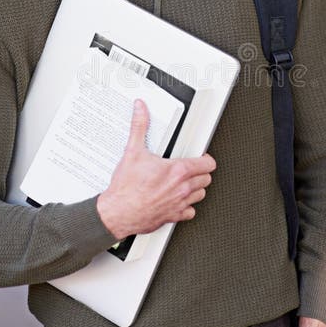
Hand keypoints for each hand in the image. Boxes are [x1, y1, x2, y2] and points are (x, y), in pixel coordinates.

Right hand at [97, 99, 216, 239]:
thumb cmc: (126, 188)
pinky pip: (190, 212)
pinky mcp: (173, 216)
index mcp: (177, 171)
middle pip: (206, 179)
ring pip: (201, 195)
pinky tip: (178, 200)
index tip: (200, 157)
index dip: (206, 159)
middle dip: (201, 173)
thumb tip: (140, 110)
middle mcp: (182, 188)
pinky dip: (187, 206)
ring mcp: (179, 203)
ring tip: (185, 183)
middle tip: (191, 169)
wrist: (117, 213)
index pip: (207, 164)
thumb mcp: (132, 151)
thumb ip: (139, 126)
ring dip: (196, 188)